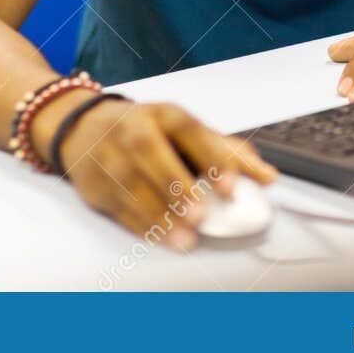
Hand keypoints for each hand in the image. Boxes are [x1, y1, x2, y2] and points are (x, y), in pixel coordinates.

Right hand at [36, 94, 276, 249]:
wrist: (85, 129)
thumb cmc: (150, 133)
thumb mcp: (187, 133)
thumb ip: (228, 154)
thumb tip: (268, 178)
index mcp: (165, 114)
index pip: (189, 130)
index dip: (211, 157)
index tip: (231, 187)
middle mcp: (133, 128)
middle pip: (150, 152)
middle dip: (175, 184)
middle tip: (201, 215)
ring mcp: (107, 154)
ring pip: (130, 183)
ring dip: (158, 213)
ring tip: (186, 238)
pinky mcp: (92, 182)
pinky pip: (116, 204)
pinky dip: (139, 224)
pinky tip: (160, 237)